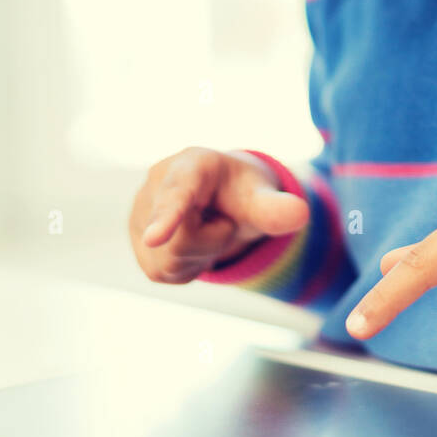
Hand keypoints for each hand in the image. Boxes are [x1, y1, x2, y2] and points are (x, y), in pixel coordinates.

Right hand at [129, 147, 309, 283]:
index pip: (178, 191)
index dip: (166, 215)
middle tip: (224, 221)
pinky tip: (193, 246)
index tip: (155, 238)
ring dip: (199, 256)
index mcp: (192, 162)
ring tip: (207, 229)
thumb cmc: (242, 192)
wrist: (222, 200)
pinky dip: (186, 267)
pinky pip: (163, 273)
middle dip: (214, 241)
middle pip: (180, 241)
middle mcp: (155, 182)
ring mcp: (139, 213)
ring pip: (169, 261)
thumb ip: (275, 206)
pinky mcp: (136, 243)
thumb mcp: (262, 195)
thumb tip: (300, 213)